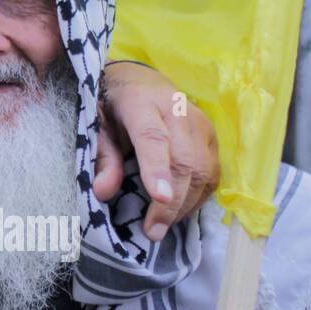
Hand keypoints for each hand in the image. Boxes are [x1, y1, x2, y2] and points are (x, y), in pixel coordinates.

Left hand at [93, 61, 219, 239]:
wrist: (138, 78)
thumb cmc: (112, 104)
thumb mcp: (96, 124)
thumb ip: (102, 156)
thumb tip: (102, 192)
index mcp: (141, 102)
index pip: (153, 138)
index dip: (157, 169)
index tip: (158, 199)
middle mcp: (176, 110)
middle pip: (184, 161)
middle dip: (171, 202)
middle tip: (152, 231)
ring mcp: (200, 122)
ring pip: (204, 170)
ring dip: (186, 204)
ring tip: (162, 226)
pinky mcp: (212, 134)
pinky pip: (213, 173)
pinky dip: (198, 197)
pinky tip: (179, 209)